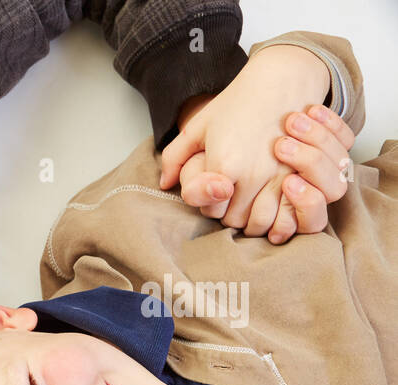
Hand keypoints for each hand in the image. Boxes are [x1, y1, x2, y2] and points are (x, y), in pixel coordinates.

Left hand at [160, 44, 338, 239]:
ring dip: (253, 217)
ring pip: (261, 221)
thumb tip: (164, 184)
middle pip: (235, 220)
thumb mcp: (198, 126)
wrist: (282, 80)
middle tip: (231, 197)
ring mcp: (281, 176)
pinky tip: (272, 200)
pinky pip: (288, 212)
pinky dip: (279, 214)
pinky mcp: (303, 173)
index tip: (214, 192)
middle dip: (230, 213)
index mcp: (225, 165)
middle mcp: (253, 175)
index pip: (211, 210)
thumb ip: (175, 157)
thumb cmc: (236, 103)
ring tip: (249, 201)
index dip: (210, 205)